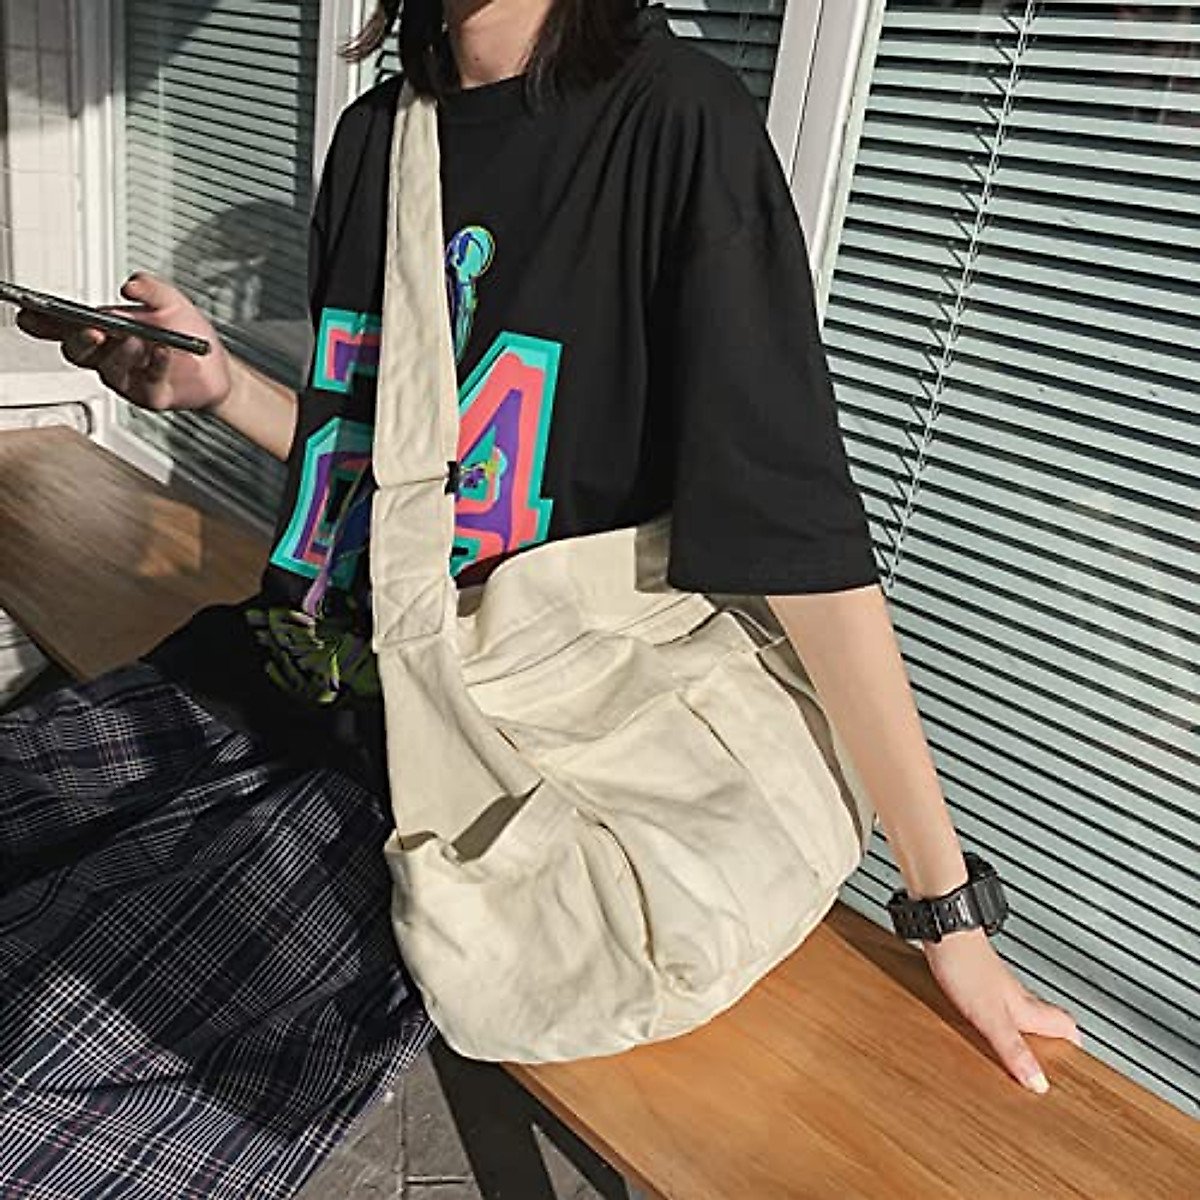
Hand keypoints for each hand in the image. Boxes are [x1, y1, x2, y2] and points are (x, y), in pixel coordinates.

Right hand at [16, 272, 230, 413]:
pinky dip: (155, 364)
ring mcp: (127, 379)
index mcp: (104, 331)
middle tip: (93, 329)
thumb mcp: (170, 301)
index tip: (28, 312)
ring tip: (137, 338)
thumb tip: (129, 285)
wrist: (216, 365)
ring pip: (110, 368)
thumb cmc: (185, 333)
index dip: (42, 322)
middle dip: (79, 339)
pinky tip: (162, 351)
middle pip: (77, 352)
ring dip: (121, 351)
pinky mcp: (150, 395)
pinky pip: (148, 381)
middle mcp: (109, 357)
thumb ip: (151, 288)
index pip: (63, 327)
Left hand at [924, 929, 1080, 1092]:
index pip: (1065, 1024)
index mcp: (1026, 1006)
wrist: (943, 933)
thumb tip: (1039, 1082)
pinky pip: (992, 1001)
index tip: (1080, 1058)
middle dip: (1051, 1036)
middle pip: (1045, 1015)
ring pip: (1020, 1008)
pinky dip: (994, 1014)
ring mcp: (994, 984)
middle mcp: (1015, 994)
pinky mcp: (973, 976)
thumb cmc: (966, 966)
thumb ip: (1014, 1050)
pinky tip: (979, 1018)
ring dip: (1022, 1026)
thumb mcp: (992, 1019)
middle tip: (1052, 1058)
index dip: (1074, 1041)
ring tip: (1018, 1046)